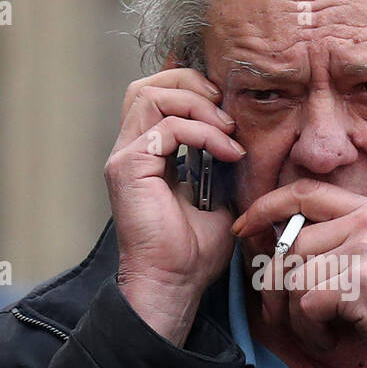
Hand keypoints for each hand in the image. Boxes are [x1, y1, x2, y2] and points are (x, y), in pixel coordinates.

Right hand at [104, 66, 245, 342]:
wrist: (175, 283)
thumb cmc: (192, 251)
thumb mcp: (217, 197)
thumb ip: (219, 164)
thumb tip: (241, 140)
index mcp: (146, 154)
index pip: (155, 95)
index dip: (189, 86)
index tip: (226, 106)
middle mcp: (130, 150)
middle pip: (147, 85)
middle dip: (191, 85)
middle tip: (225, 107)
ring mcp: (125, 157)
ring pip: (152, 96)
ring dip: (198, 105)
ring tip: (227, 130)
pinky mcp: (130, 168)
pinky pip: (168, 129)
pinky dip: (203, 133)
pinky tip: (227, 152)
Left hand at [231, 179, 366, 367]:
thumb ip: (335, 243)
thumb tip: (273, 249)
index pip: (304, 193)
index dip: (266, 206)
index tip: (243, 227)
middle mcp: (364, 222)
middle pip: (290, 246)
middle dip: (279, 287)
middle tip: (291, 315)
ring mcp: (361, 249)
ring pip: (293, 277)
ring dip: (296, 315)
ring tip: (322, 329)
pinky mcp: (355, 281)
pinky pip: (305, 304)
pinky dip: (311, 330)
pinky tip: (331, 337)